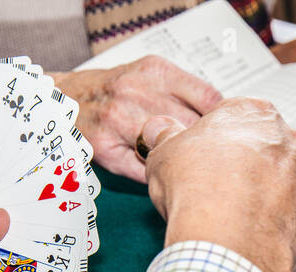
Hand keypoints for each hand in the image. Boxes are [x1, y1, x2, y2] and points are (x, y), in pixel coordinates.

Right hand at [52, 57, 221, 181]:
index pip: (209, 99)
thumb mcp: (153, 78)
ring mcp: (118, 120)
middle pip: (192, 128)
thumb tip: (228, 121)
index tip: (228, 136)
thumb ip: (188, 94)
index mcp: (156, 72)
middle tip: (211, 159)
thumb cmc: (119, 92)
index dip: (223, 123)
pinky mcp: (105, 147)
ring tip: (187, 168)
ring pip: (169, 150)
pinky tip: (160, 172)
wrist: (67, 100)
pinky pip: (145, 170)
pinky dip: (157, 174)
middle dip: (205, 146)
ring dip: (182, 163)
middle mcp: (137, 92)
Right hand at [138, 99, 295, 271]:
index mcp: (256, 114)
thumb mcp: (164, 153)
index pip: (238, 121)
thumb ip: (166, 137)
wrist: (227, 243)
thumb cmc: (198, 191)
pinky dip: (277, 233)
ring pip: (285, 190)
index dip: (217, 144)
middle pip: (267, 154)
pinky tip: (253, 241)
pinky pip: (294, 225)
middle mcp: (291, 144)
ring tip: (235, 222)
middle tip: (219, 193)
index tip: (203, 162)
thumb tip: (160, 129)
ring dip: (265, 202)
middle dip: (246, 171)